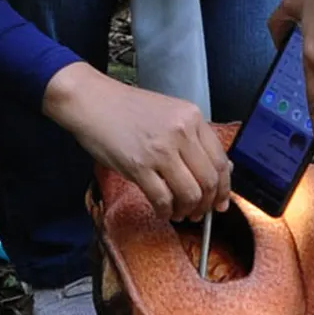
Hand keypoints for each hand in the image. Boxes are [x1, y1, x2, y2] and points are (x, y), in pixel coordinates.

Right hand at [43, 62, 231, 221]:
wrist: (90, 100)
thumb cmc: (123, 108)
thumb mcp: (167, 113)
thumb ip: (190, 137)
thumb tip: (210, 171)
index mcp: (192, 117)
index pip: (220, 161)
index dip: (224, 188)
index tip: (220, 201)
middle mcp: (181, 132)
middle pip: (209, 181)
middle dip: (207, 204)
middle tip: (199, 213)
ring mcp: (160, 150)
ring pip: (190, 193)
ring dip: (187, 210)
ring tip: (179, 213)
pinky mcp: (138, 165)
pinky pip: (162, 198)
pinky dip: (165, 211)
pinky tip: (162, 211)